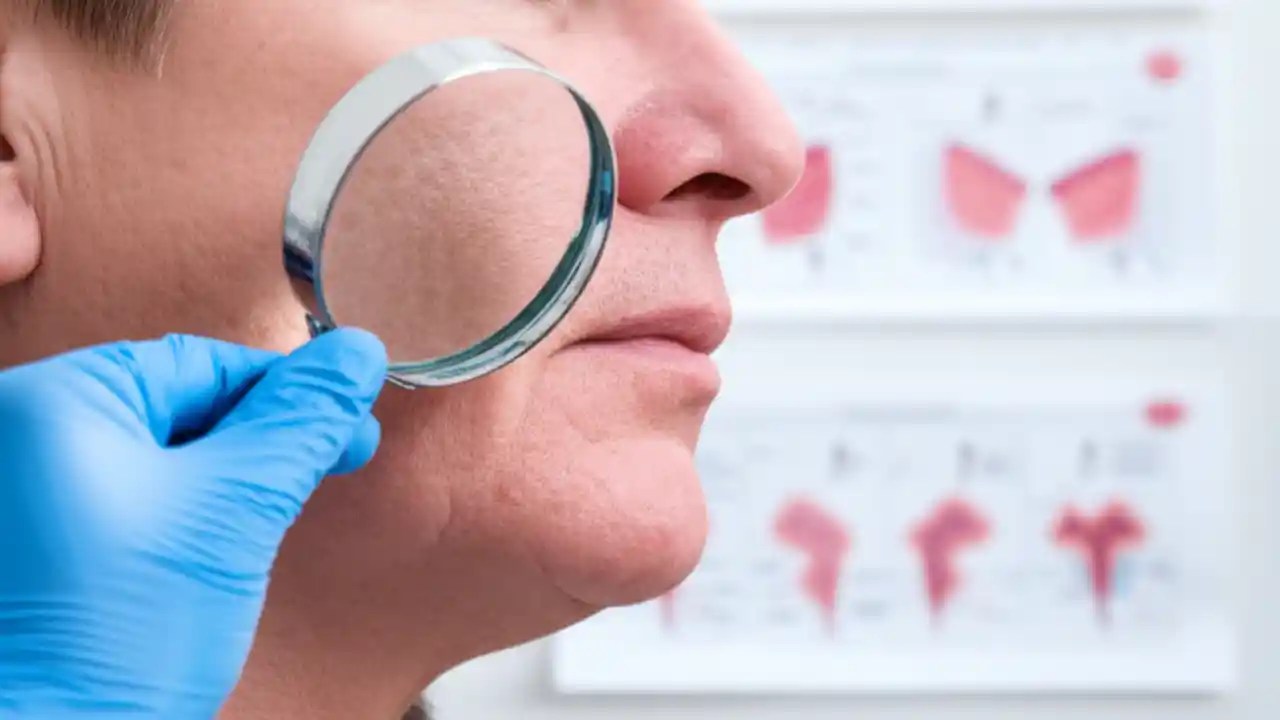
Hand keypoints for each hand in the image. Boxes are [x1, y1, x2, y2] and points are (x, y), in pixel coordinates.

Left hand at [0, 330, 387, 717]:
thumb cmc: (116, 638)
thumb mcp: (232, 511)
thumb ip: (298, 424)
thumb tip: (356, 355)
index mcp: (50, 405)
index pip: (197, 364)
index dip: (286, 391)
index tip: (349, 421)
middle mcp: (22, 439)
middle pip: (177, 406)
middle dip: (262, 437)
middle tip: (332, 464)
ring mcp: (26, 497)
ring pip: (160, 456)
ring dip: (231, 475)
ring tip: (279, 510)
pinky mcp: (42, 548)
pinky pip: (131, 500)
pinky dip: (188, 511)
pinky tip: (224, 544)